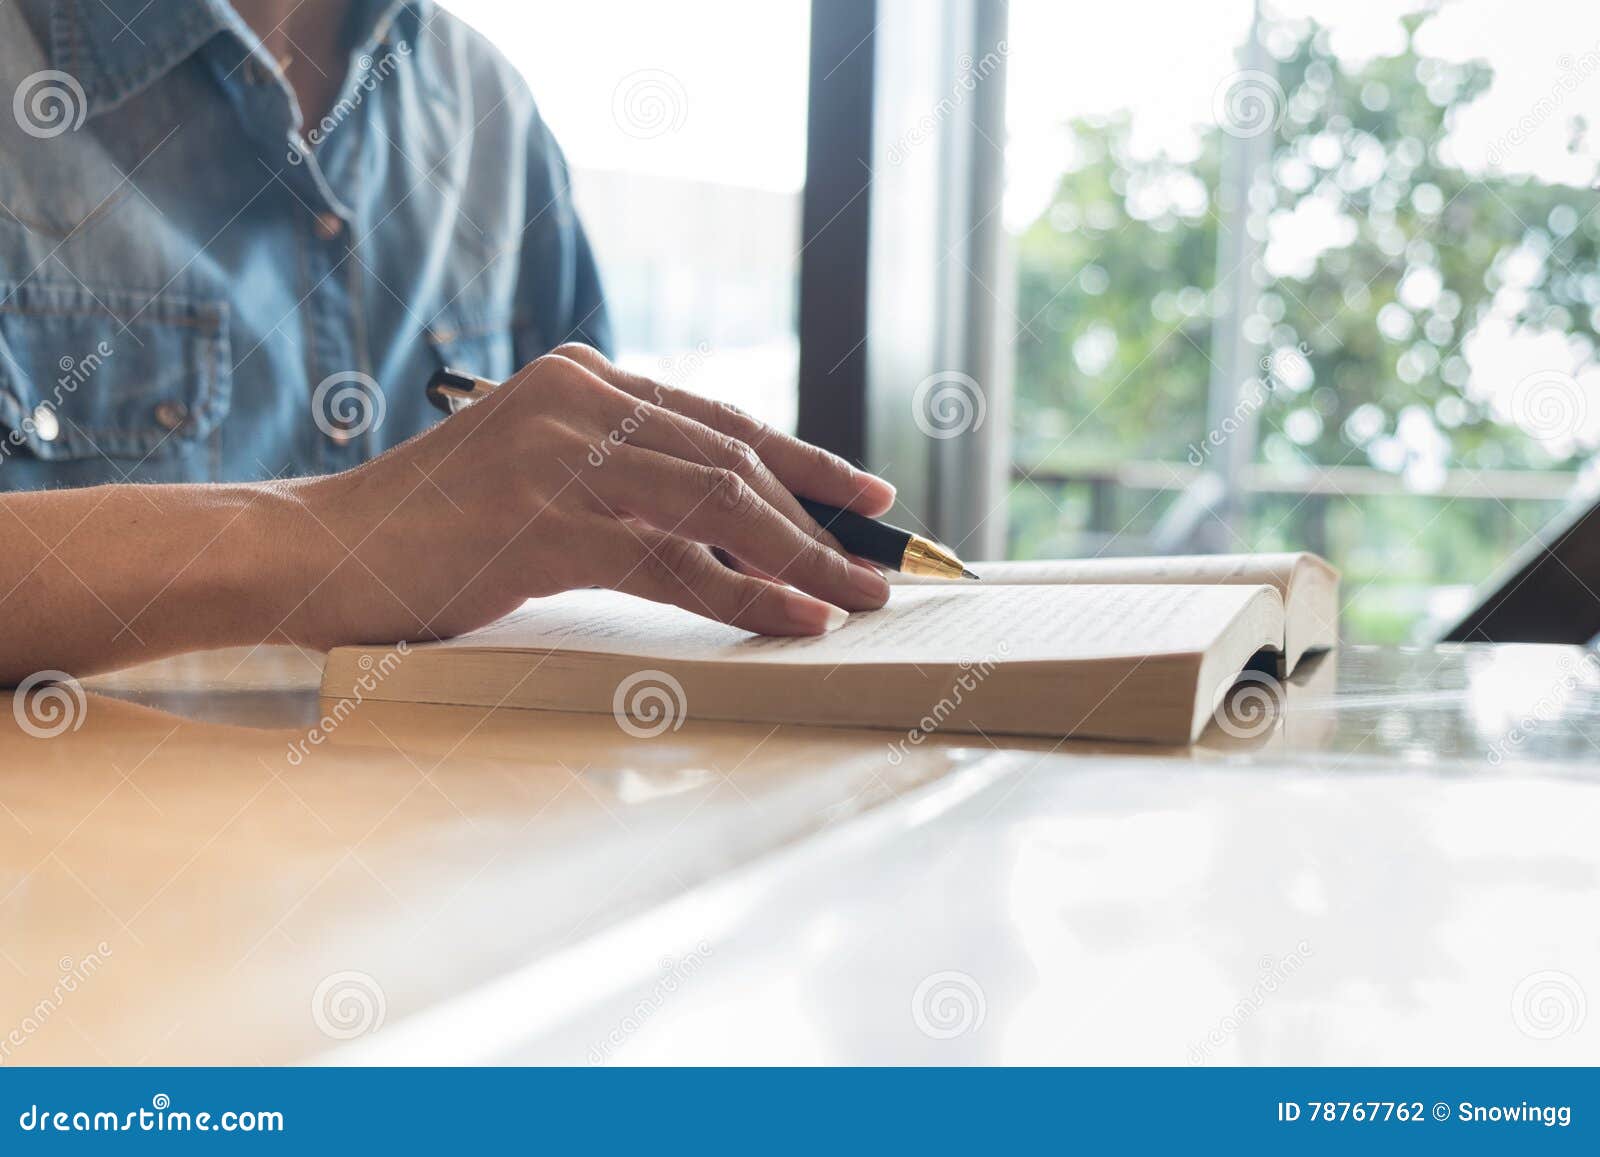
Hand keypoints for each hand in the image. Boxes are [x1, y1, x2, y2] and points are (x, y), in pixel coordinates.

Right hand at [285, 344, 896, 647]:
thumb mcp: (530, 476)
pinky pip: (676, 562)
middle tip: (884, 558)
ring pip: (718, 504)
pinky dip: (746, 594)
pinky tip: (796, 617)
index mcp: (580, 379)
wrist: (314, 550)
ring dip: (804, 557)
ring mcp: (562, 456)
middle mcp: (579, 401)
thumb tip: (722, 521)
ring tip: (860, 595)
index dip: (803, 459)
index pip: (718, 419)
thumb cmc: (425, 530)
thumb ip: (613, 475)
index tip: (865, 495)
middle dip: (822, 514)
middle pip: (734, 457)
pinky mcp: (546, 521)